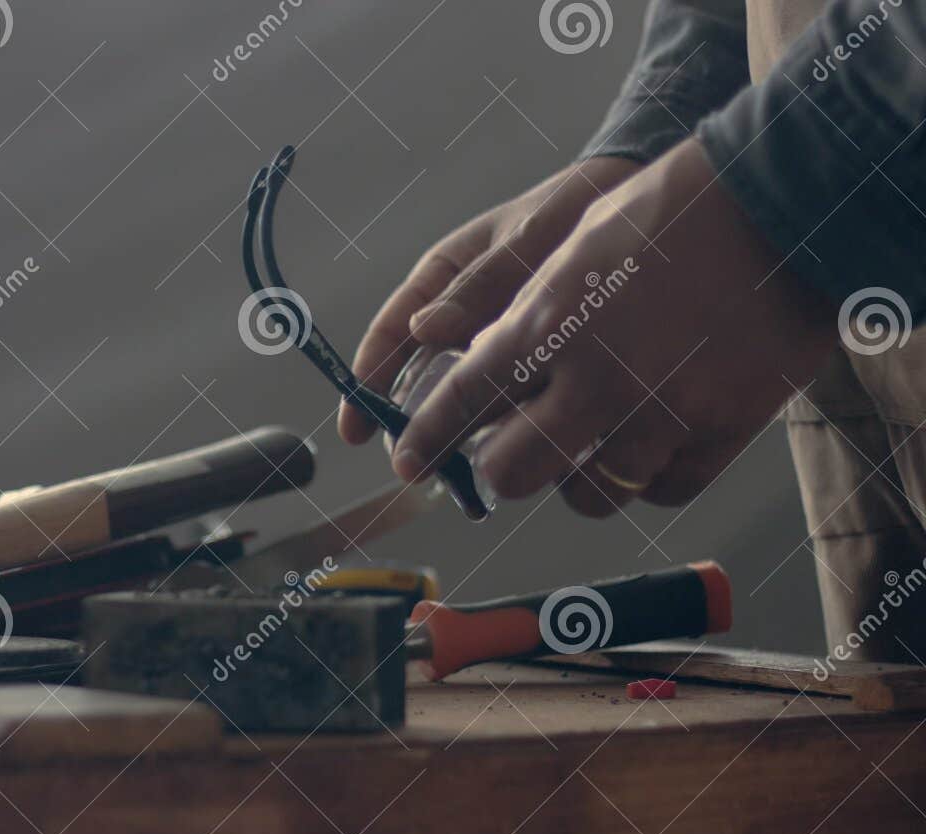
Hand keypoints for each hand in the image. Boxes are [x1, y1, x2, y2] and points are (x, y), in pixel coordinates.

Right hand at [338, 155, 640, 444]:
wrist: (640, 202)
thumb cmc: (572, 207)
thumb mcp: (526, 238)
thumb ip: (481, 284)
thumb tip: (421, 330)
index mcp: (442, 276)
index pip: (391, 332)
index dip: (367, 382)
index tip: (355, 428)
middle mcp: (462, 315)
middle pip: (421, 377)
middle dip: (413, 423)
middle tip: (410, 464)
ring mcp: (498, 340)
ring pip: (467, 395)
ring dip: (463, 431)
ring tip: (460, 468)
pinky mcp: (538, 360)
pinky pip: (514, 399)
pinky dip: (512, 425)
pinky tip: (519, 450)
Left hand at [388, 138, 839, 516]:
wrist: (786, 202)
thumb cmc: (672, 212)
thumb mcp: (576, 245)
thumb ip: (523, 309)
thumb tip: (466, 349)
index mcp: (549, 324)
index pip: (462, 401)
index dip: (426, 439)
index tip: (409, 460)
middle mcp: (597, 378)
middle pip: (515, 470)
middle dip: (499, 470)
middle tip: (503, 460)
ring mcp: (662, 410)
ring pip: (589, 494)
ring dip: (574, 480)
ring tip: (582, 450)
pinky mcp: (722, 429)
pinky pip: (662, 490)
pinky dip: (644, 480)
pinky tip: (642, 449)